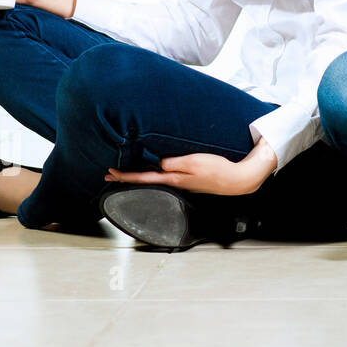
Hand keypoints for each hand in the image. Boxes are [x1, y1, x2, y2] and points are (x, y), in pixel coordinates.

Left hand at [105, 138, 277, 194]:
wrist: (236, 179)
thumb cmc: (217, 170)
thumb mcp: (193, 162)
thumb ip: (173, 163)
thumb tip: (158, 163)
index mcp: (173, 178)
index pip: (143, 178)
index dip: (125, 176)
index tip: (111, 173)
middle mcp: (175, 183)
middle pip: (145, 181)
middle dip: (126, 178)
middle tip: (109, 175)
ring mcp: (182, 183)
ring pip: (155, 180)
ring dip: (139, 176)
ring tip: (126, 173)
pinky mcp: (189, 181)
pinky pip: (166, 178)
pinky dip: (154, 175)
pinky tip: (155, 171)